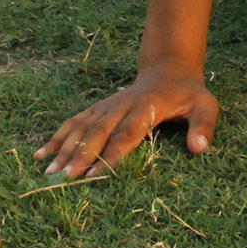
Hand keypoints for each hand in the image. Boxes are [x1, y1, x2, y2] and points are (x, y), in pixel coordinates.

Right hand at [38, 67, 219, 179]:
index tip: (95, 176)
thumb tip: (199, 149)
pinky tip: (41, 153)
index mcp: (147, 106)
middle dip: (80, 155)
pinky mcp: (99, 107)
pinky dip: (57, 137)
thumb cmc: (188, 93)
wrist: (168, 68)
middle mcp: (122, 104)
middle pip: (98, 131)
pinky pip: (75, 121)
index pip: (127, 134)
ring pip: (82, 126)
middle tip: (64, 178)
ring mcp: (107, 105)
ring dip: (64, 148)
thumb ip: (204, 126)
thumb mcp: (205, 105)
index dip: (111, 154)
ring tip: (48, 171)